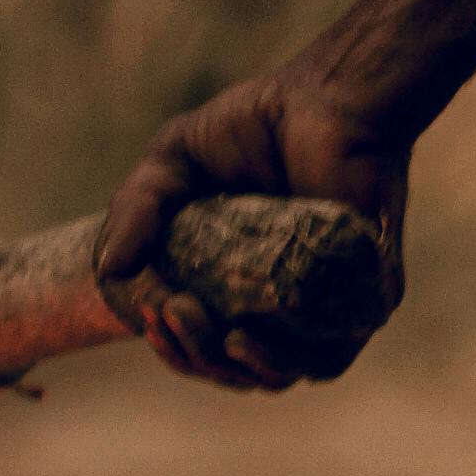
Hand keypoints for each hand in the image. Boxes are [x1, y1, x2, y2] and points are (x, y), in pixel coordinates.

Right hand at [95, 59, 407, 392]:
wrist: (326, 100)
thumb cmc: (252, 127)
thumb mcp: (172, 164)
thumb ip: (136, 211)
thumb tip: (110, 271)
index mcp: (232, 283)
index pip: (196, 341)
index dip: (168, 342)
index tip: (148, 312)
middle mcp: (277, 304)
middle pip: (230, 368)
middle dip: (192, 354)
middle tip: (171, 312)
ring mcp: (323, 307)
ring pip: (276, 375)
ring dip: (230, 368)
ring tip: (203, 327)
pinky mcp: (365, 302)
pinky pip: (328, 360)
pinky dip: (284, 362)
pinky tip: (246, 339)